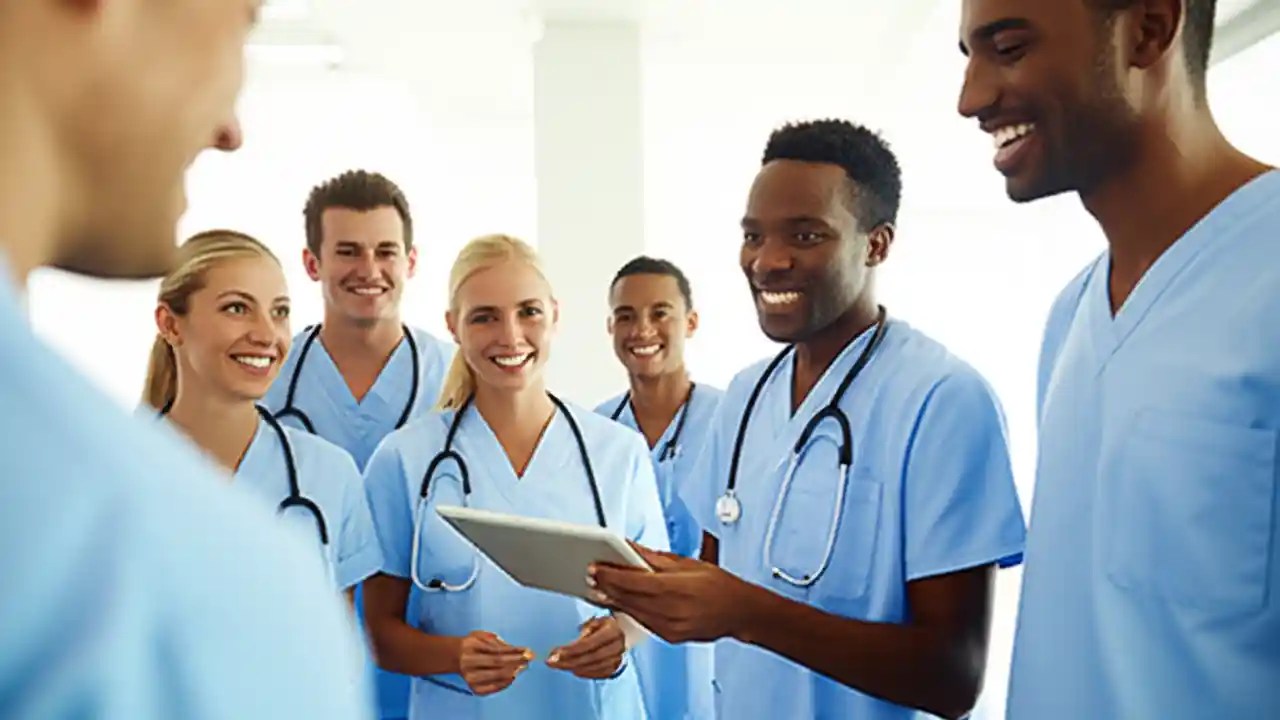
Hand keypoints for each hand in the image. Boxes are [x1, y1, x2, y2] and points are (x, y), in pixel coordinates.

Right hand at [458, 631, 532, 695]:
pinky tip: (513, 677)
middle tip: (529, 659)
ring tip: (524, 667)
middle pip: (497, 663)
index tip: (527, 650)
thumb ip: (497, 641)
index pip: (496, 650)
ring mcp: (470, 678)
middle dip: (516, 661)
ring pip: (496, 676)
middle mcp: (468, 663)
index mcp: (470, 646)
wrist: (457, 657)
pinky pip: (493, 688)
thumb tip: (517, 650)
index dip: (513, 651)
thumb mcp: (482, 636)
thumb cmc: (474, 644)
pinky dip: (505, 683)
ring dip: (513, 672)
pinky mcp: (474, 689)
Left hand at [546, 616, 625, 678]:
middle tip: (551, 662)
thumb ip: (586, 629)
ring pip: (593, 668)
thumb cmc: (606, 624)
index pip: (589, 643)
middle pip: (590, 658)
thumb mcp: (597, 620)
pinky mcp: (616, 668)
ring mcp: (618, 659)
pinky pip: (597, 674)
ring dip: (573, 667)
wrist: (625, 632)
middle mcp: (617, 647)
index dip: (571, 650)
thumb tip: (576, 638)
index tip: (555, 653)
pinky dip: (584, 673)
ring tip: (558, 664)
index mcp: (613, 631)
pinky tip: (572, 669)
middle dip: (568, 661)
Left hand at [588, 542, 755, 643]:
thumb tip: (629, 547)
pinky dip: (630, 611)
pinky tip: (621, 602)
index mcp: (674, 589)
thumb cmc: (719, 585)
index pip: (631, 582)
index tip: (594, 567)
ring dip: (613, 600)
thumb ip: (653, 558)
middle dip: (606, 587)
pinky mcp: (669, 637)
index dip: (609, 574)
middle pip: (627, 598)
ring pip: (631, 612)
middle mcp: (669, 611)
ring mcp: (669, 627)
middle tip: (590, 576)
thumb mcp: (686, 563)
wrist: (739, 612)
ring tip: (599, 588)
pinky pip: (642, 622)